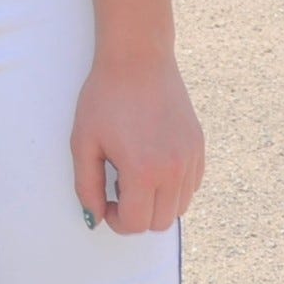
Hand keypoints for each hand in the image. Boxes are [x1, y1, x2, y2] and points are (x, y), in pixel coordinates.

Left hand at [71, 53, 203, 234]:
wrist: (137, 60)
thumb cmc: (104, 98)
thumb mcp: (83, 142)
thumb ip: (87, 186)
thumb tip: (96, 218)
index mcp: (144, 171)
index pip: (136, 223)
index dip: (116, 220)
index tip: (105, 202)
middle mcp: (174, 171)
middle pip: (160, 222)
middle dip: (136, 215)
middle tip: (117, 188)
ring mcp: (192, 159)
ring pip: (179, 208)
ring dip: (156, 203)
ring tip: (134, 173)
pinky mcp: (199, 148)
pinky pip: (191, 186)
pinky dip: (173, 187)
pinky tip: (152, 163)